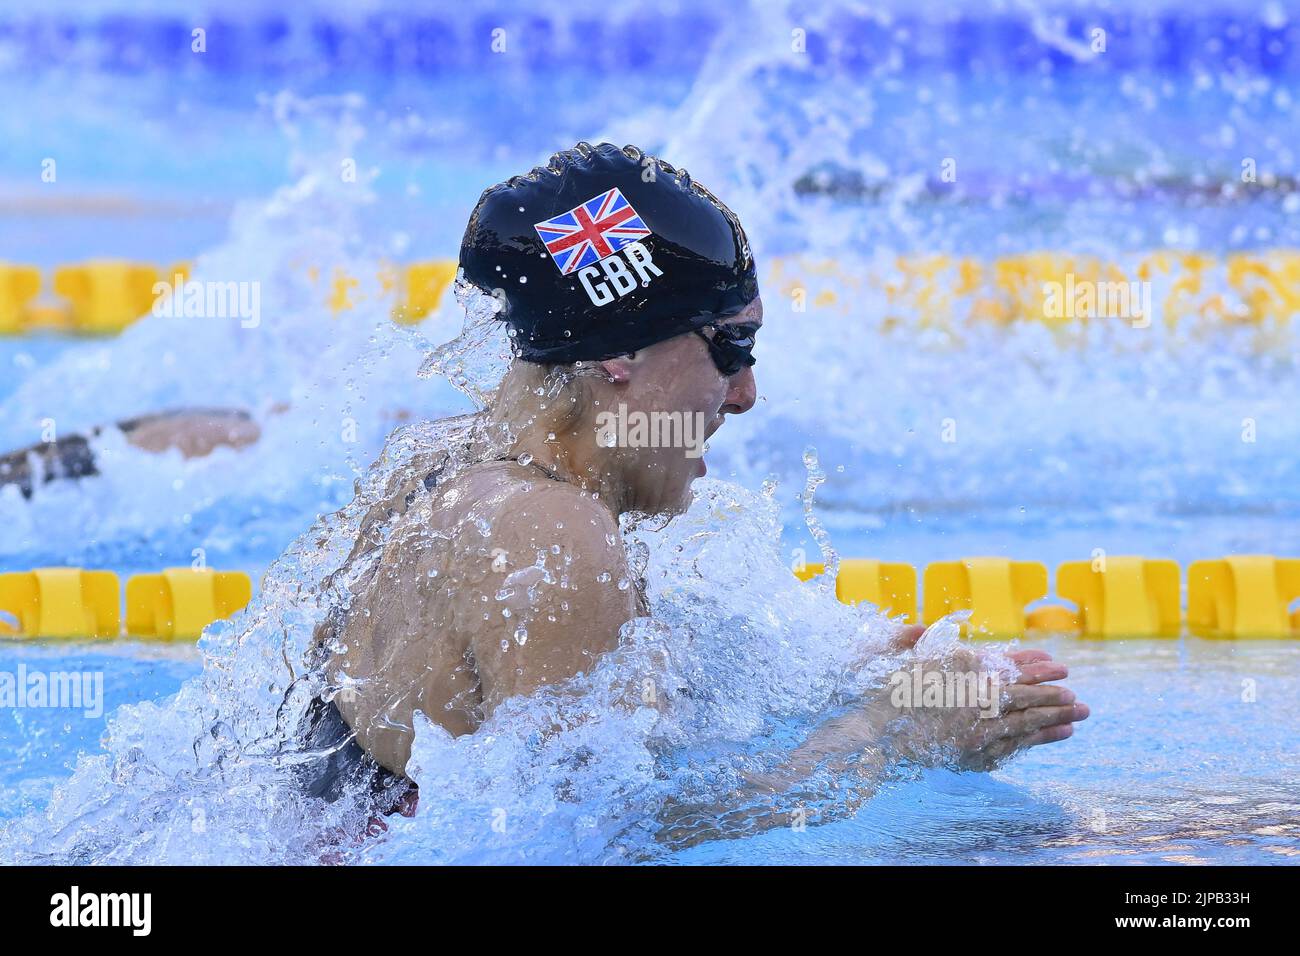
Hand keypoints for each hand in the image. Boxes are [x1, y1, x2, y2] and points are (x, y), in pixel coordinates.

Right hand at [882, 624, 1089, 769]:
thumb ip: (917, 638)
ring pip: (1027, 719)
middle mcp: (975, 699)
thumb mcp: (908, 659)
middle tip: (1075, 691)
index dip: (1036, 666)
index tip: (1057, 664)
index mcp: (964, 673)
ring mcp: (979, 727)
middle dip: (1053, 692)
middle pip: (1024, 694)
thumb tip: (919, 626)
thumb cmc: (890, 694)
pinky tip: (1063, 731)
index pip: (1009, 667)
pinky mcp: (978, 751)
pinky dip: (1043, 736)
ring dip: (1058, 714)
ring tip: (1082, 711)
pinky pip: (1017, 742)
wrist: (879, 734)